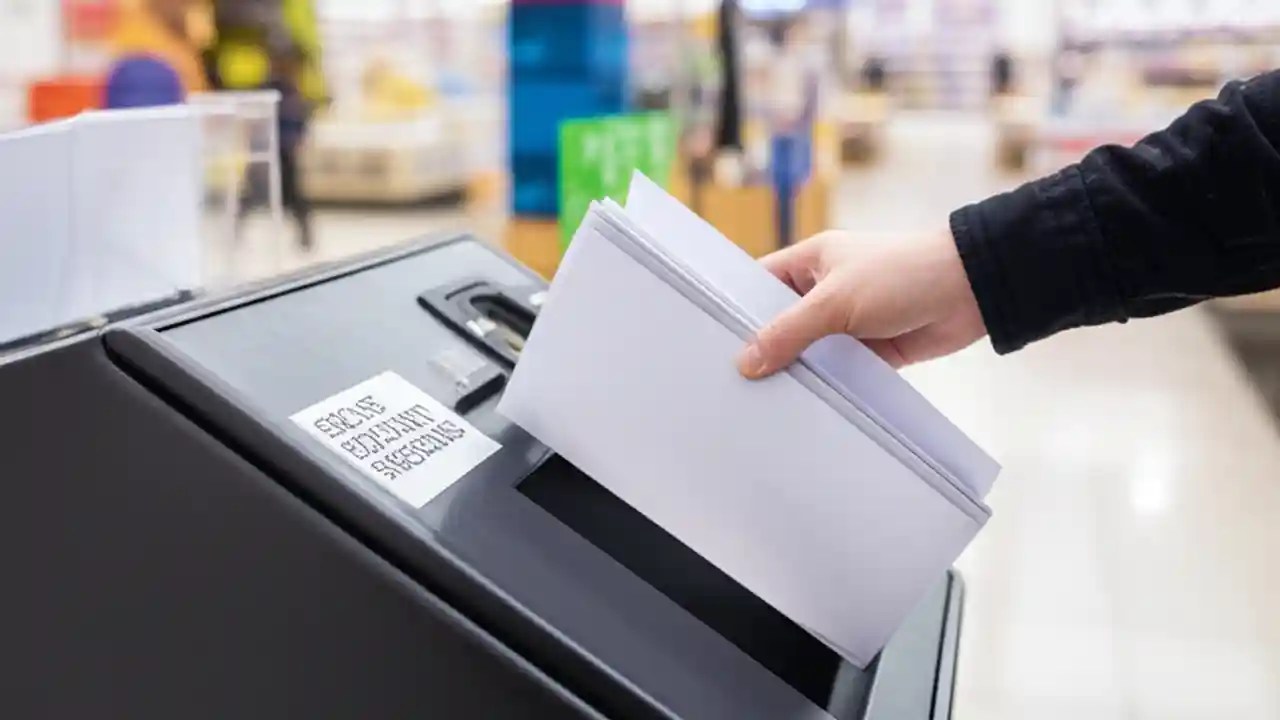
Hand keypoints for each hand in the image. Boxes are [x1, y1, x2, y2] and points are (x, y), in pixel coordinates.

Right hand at [736, 229, 986, 377]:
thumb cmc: (902, 275)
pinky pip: (839, 372)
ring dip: (797, 372)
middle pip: (782, 323)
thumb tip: (746, 362)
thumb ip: (789, 333)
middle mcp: (826, 289)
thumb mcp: (835, 302)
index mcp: (811, 261)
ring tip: (761, 402)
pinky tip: (805, 408)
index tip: (712, 342)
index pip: (759, 284)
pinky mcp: (872, 349)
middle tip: (731, 381)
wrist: (971, 291)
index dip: (737, 310)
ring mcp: (849, 321)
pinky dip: (828, 386)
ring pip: (810, 351)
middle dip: (765, 349)